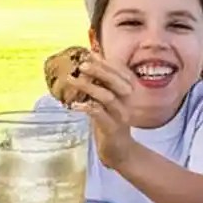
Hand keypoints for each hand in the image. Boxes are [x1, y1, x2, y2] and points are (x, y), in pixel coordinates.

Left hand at [67, 54, 136, 168]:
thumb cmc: (109, 121)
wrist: (119, 149)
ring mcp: (121, 115)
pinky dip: (87, 108)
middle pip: (117, 82)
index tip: (90, 54)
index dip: (106, 62)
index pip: (121, 72)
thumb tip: (85, 64)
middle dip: (99, 71)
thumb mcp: (106, 100)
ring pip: (108, 97)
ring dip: (89, 87)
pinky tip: (73, 105)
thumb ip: (100, 84)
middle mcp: (128, 101)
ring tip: (72, 80)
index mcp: (129, 91)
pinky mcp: (112, 128)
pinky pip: (100, 115)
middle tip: (81, 65)